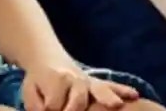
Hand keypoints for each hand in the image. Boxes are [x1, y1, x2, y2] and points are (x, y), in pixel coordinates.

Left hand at [21, 64, 140, 110]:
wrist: (49, 61)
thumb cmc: (40, 83)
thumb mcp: (30, 93)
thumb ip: (36, 106)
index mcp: (54, 80)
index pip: (53, 104)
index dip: (48, 109)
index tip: (47, 108)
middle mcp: (74, 79)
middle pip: (78, 101)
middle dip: (74, 110)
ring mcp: (89, 82)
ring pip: (99, 90)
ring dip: (107, 98)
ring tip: (115, 105)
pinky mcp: (99, 84)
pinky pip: (113, 86)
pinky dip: (122, 90)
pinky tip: (134, 95)